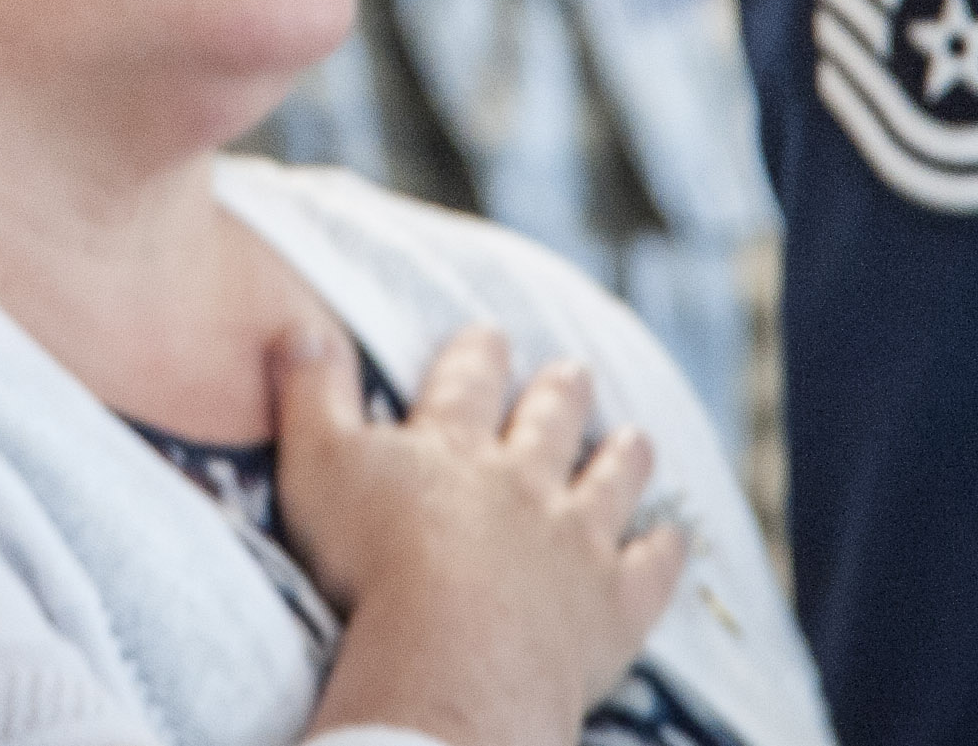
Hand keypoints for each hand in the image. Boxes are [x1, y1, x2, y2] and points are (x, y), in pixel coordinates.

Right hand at [269, 321, 688, 745]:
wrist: (452, 651)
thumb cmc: (371, 560)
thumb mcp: (317, 465)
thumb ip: (310, 394)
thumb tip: (301, 325)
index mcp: (452, 446)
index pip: (467, 384)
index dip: (478, 357)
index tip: (491, 335)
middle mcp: (522, 481)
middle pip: (550, 423)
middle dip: (561, 393)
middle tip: (575, 370)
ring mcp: (575, 542)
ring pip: (610, 482)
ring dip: (623, 457)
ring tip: (635, 437)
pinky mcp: (611, 606)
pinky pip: (651, 567)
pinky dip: (666, 549)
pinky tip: (676, 536)